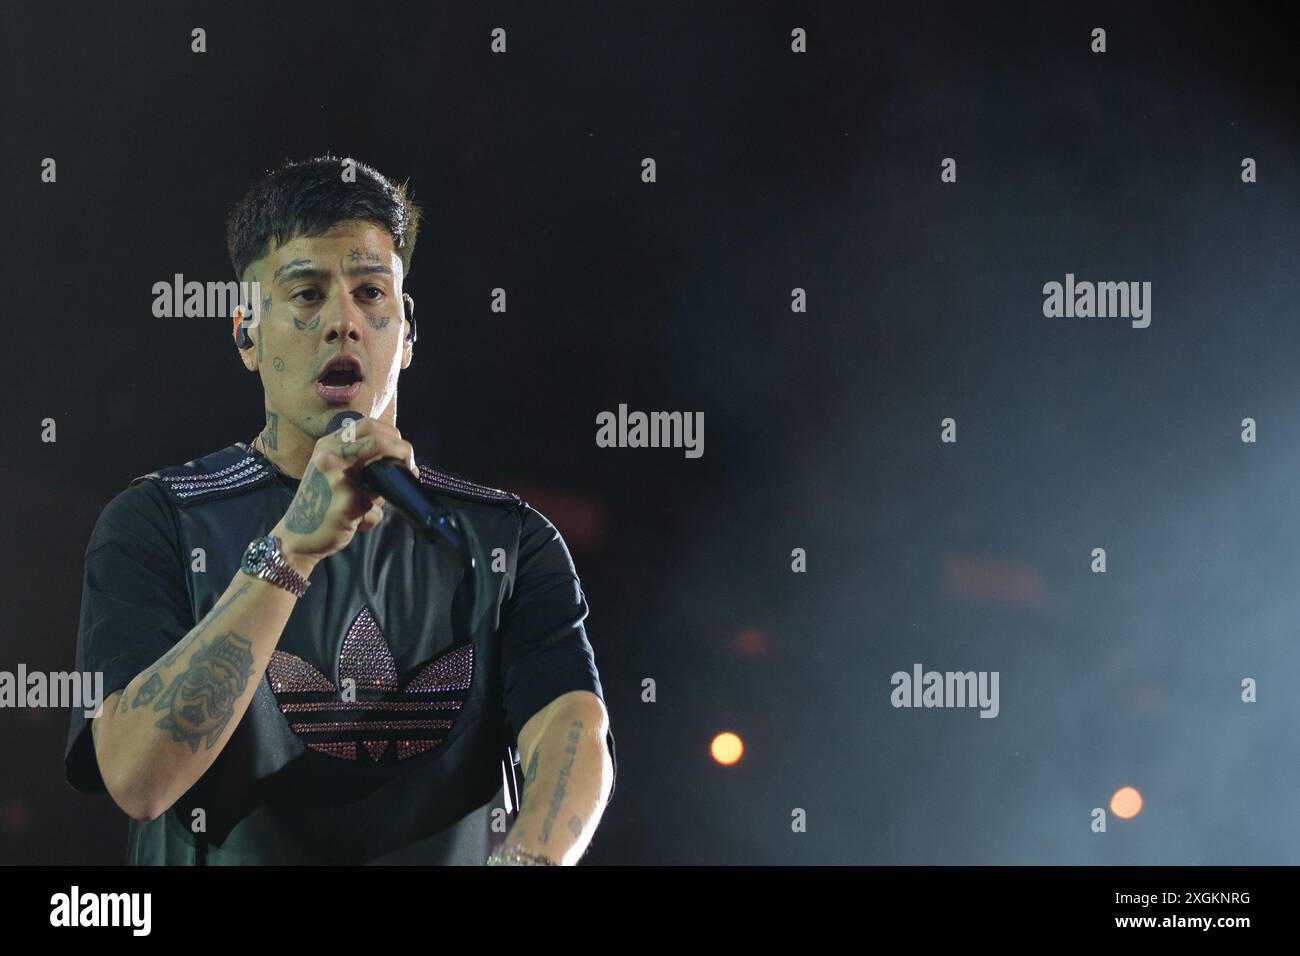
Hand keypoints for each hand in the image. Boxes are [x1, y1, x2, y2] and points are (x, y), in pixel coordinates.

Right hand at [271, 417, 418, 568]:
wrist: (297, 536)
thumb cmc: (319, 504)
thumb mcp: (332, 471)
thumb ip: (358, 460)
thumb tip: (396, 460)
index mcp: (329, 445)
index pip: (368, 425)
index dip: (393, 435)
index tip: (403, 451)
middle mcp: (331, 456)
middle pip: (380, 441)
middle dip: (403, 452)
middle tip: (410, 469)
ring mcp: (338, 478)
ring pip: (383, 477)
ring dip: (385, 494)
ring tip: (368, 507)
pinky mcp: (348, 502)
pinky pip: (376, 510)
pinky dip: (372, 519)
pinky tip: (357, 525)